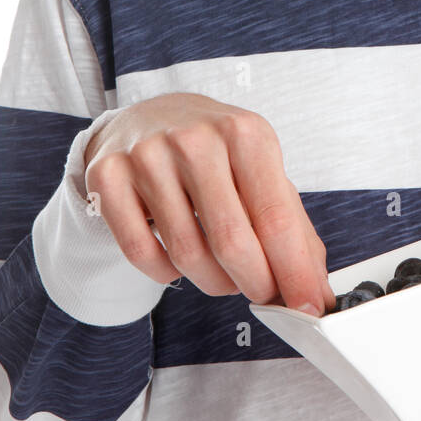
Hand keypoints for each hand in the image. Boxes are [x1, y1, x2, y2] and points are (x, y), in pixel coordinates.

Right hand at [83, 93, 335, 314]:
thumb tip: (313, 286)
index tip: (306, 304)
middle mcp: (194, 139)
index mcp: (245, 132)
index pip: (276, 218)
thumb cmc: (214, 149)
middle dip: (255, 282)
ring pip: (187, 255)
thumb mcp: (261, 167)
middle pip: (231, 242)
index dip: (293, 271)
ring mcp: (146, 156)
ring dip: (214, 281)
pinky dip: (168, 273)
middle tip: (262, 293)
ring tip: (224, 273)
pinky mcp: (107, 177)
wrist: (149, 116)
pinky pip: (141, 254)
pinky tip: (180, 260)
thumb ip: (291, 225)